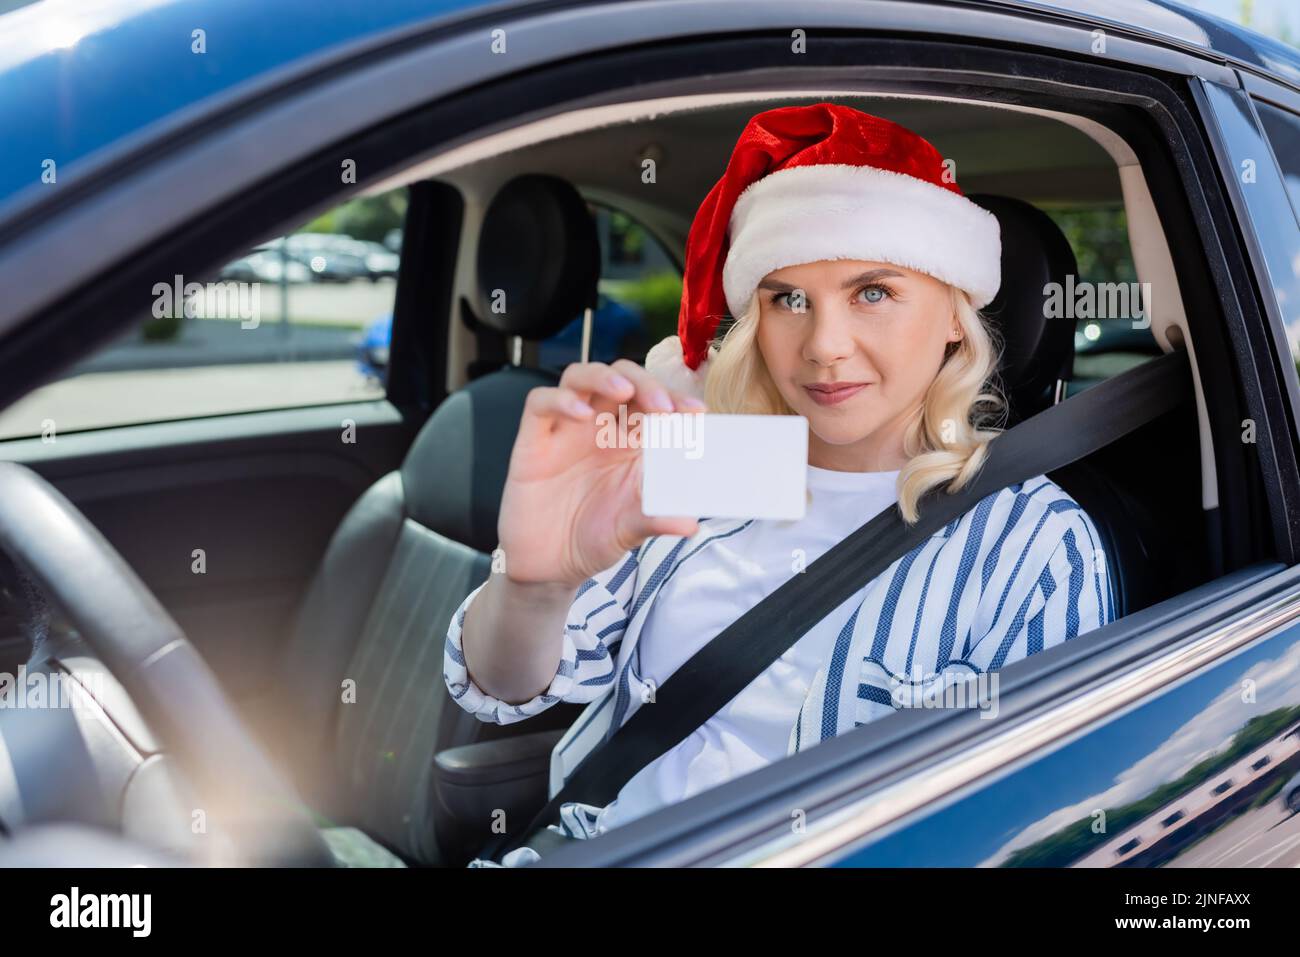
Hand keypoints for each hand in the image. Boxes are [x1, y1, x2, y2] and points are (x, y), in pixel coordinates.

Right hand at [497, 359, 705, 585]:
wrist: (549, 566)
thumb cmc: (593, 538)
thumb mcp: (630, 530)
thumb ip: (657, 519)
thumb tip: (690, 524)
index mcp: (632, 442)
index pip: (655, 403)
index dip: (676, 399)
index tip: (696, 412)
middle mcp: (600, 428)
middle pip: (621, 378)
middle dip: (645, 383)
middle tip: (663, 405)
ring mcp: (566, 430)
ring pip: (580, 377)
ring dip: (604, 377)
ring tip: (624, 391)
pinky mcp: (533, 441)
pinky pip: (540, 404)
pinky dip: (560, 400)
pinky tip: (580, 413)